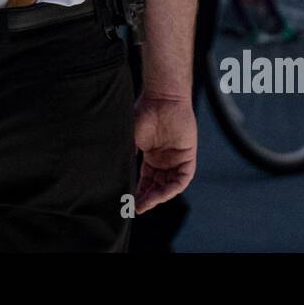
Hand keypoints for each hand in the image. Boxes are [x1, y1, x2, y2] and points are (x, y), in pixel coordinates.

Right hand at [133, 95, 196, 213]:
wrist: (161, 97)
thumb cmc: (144, 112)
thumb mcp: (130, 138)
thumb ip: (126, 156)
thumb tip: (115, 176)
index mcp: (150, 155)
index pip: (145, 180)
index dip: (139, 192)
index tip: (129, 203)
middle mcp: (164, 159)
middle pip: (157, 185)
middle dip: (148, 198)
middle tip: (137, 207)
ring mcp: (176, 158)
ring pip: (169, 185)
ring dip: (159, 196)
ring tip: (147, 203)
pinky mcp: (188, 156)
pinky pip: (183, 178)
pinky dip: (173, 188)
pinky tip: (162, 194)